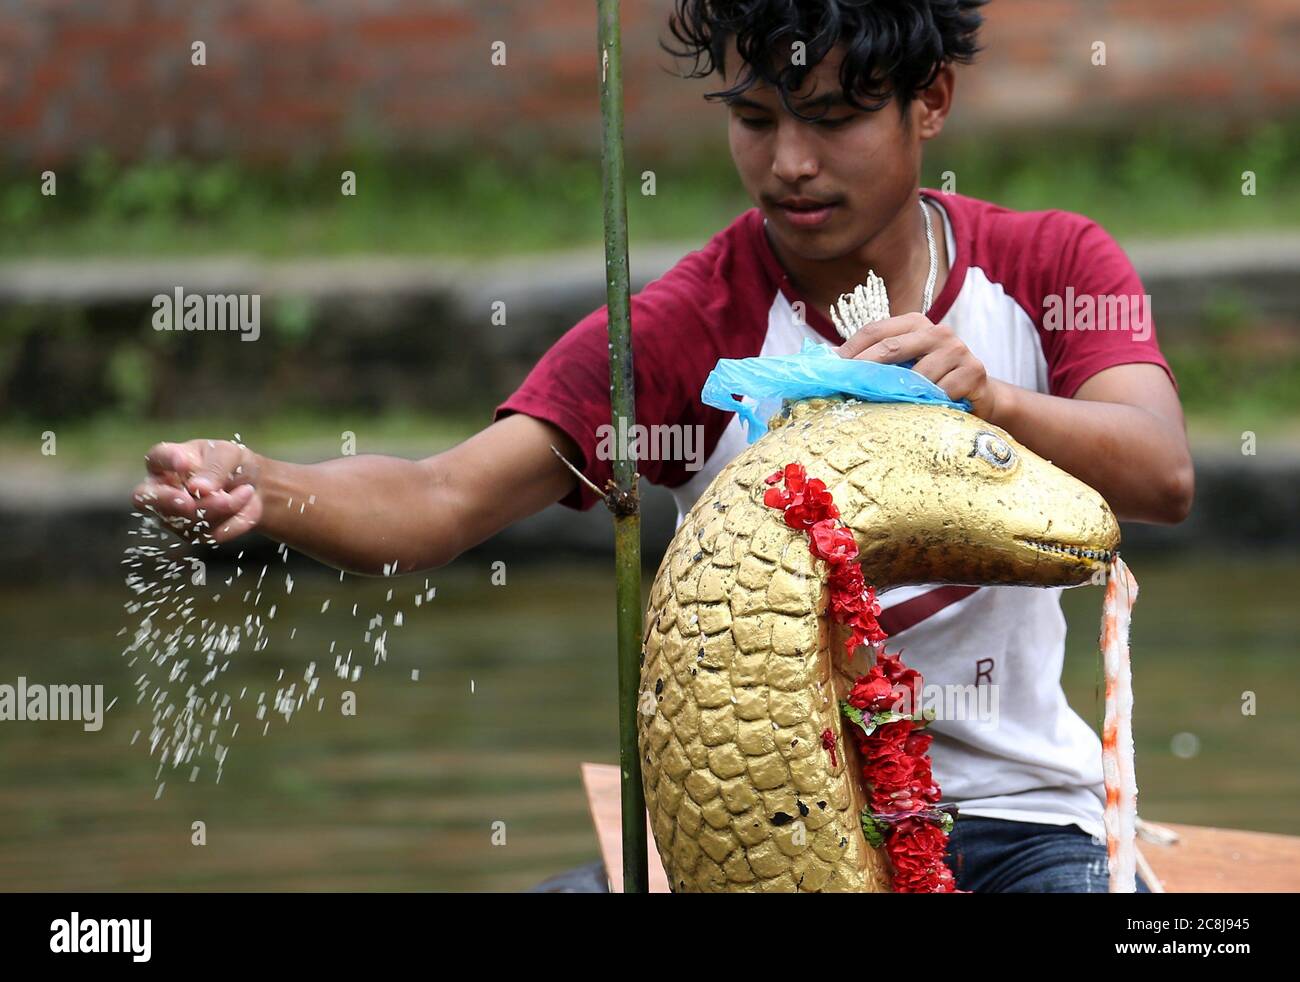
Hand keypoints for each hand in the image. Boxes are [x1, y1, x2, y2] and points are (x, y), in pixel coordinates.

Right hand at [132, 439, 262, 542]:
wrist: (252, 487)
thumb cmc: (232, 464)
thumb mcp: (228, 455)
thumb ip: (214, 468)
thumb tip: (197, 488)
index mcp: (165, 461)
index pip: (156, 458)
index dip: (167, 461)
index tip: (183, 462)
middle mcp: (160, 490)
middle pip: (145, 499)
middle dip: (168, 501)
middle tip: (189, 502)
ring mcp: (172, 516)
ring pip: (187, 519)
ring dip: (224, 506)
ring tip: (246, 490)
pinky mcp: (192, 534)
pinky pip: (212, 533)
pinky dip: (235, 520)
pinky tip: (244, 505)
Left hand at [835, 312, 1000, 419]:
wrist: (978, 393)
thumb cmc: (932, 378)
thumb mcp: (905, 363)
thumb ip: (875, 359)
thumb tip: (831, 362)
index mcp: (915, 323)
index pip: (875, 330)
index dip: (851, 349)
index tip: (833, 369)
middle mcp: (938, 331)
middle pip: (892, 348)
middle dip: (866, 369)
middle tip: (847, 387)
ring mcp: (957, 350)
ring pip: (917, 376)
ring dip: (898, 394)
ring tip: (884, 407)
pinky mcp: (973, 371)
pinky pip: (941, 392)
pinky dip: (927, 404)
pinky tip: (920, 411)